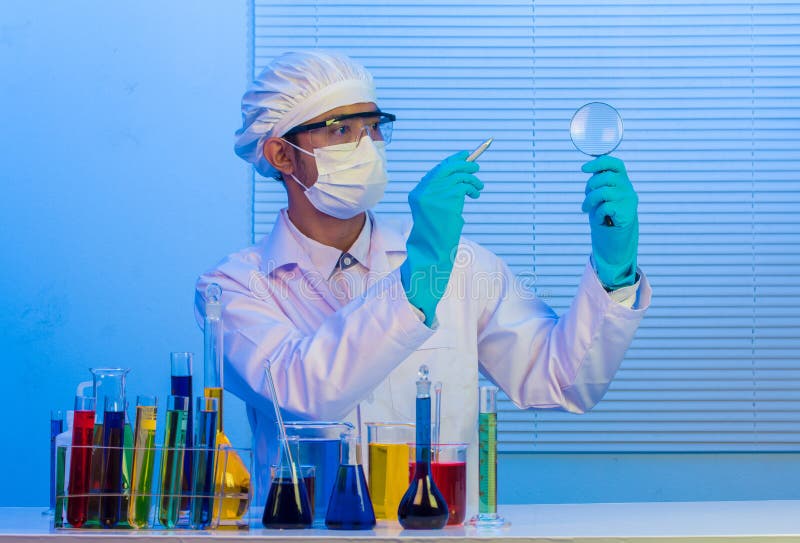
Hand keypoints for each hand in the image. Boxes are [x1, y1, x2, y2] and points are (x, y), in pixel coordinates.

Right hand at [401, 151, 483, 325]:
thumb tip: (459, 177)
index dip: (451, 162)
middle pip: (446, 168)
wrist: (432, 251)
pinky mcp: (447, 199)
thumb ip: (441, 195)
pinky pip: (464, 185)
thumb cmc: (435, 235)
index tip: (464, 157)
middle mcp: (424, 191)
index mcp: (417, 193)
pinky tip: (475, 194)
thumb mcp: (434, 212)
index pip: (436, 171)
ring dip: (472, 179)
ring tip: (478, 189)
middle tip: (476, 167)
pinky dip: (473, 188)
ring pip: (459, 175)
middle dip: (463, 164)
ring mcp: (435, 194)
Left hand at [581, 155, 637, 289]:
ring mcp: (628, 198)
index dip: (599, 163)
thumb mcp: (601, 195)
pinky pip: (605, 207)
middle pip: (605, 178)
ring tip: (586, 209)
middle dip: (589, 188)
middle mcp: (627, 187)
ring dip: (590, 201)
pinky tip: (600, 218)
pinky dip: (598, 213)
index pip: (614, 164)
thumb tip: (588, 168)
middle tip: (585, 201)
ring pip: (603, 192)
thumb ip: (598, 183)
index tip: (583, 169)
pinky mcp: (627, 211)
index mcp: (621, 180)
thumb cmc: (606, 212)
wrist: (616, 235)